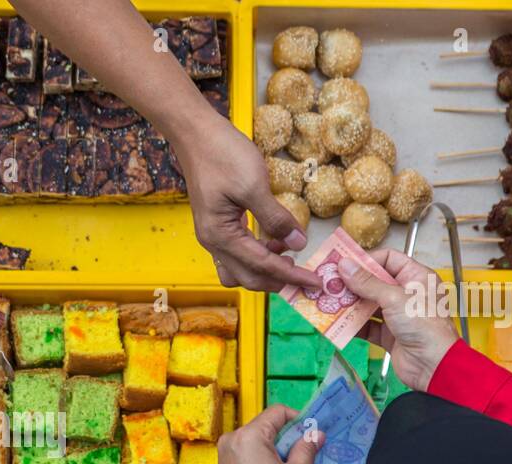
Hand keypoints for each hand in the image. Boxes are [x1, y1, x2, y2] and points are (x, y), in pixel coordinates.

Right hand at [171, 116, 322, 292]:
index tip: (315, 284)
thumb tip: (298, 243)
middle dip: (277, 281)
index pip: (262, 265)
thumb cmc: (221, 154)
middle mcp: (213, 242)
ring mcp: (213, 235)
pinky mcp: (217, 225)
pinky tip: (274, 242)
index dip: (291, 276)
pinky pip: (237, 253)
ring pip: (240, 270)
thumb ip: (276, 218)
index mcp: (220, 236)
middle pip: (247, 277)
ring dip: (265, 271)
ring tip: (290, 259)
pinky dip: (257, 256)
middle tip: (306, 279)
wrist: (195, 133)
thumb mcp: (253, 185)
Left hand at [218, 405, 322, 463]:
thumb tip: (316, 434)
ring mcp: (226, 453)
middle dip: (288, 437)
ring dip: (277, 449)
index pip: (277, 412)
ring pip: (259, 440)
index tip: (310, 433)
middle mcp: (233, 439)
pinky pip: (249, 453)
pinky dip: (264, 459)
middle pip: (267, 426)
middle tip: (304, 454)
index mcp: (249, 436)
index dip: (298, 419)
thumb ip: (307, 449)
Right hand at [342, 250, 460, 391]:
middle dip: (352, 284)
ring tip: (330, 301)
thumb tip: (345, 266)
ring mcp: (397, 315)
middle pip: (374, 282)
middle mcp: (407, 294)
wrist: (432, 364)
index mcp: (417, 278)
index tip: (345, 263)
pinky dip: (353, 325)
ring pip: (368, 304)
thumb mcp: (394, 298)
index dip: (367, 260)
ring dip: (350, 304)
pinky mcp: (388, 334)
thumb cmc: (425, 326)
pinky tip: (338, 323)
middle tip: (330, 283)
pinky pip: (367, 326)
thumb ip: (367, 283)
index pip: (389, 260)